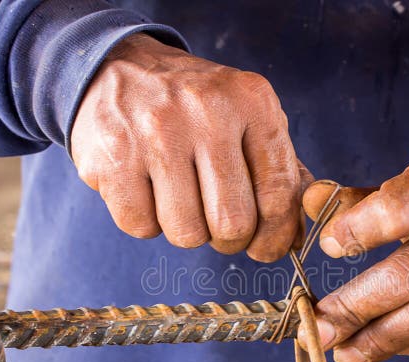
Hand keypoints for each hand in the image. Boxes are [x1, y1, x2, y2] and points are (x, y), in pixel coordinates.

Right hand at [70, 34, 307, 260]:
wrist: (120, 66)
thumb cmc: (197, 108)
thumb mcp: (248, 119)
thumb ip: (280, 174)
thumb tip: (295, 239)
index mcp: (252, 102)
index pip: (278, 194)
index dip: (275, 235)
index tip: (266, 247)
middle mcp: (206, 112)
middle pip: (232, 223)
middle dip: (229, 240)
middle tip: (220, 227)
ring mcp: (155, 132)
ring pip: (186, 232)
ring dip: (187, 230)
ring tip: (182, 199)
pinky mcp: (113, 155)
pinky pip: (141, 226)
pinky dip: (147, 222)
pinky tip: (148, 191)